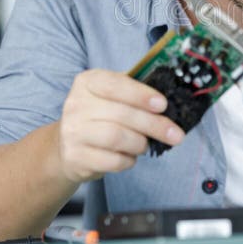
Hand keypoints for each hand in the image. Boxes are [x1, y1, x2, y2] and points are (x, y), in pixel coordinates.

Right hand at [56, 69, 184, 182]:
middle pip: (122, 114)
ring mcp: (73, 132)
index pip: (115, 84)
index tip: (163, 104)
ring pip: (117, 138)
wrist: (67, 145)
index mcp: (88, 82)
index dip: (141, 95)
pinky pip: (112, 161)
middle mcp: (76, 105)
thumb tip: (171, 92)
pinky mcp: (76, 157)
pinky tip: (130, 156)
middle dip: (154, 125)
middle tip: (175, 134)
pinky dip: (128, 160)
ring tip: (145, 144)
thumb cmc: (99, 115)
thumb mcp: (112, 94)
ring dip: (140, 143)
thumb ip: (135, 89)